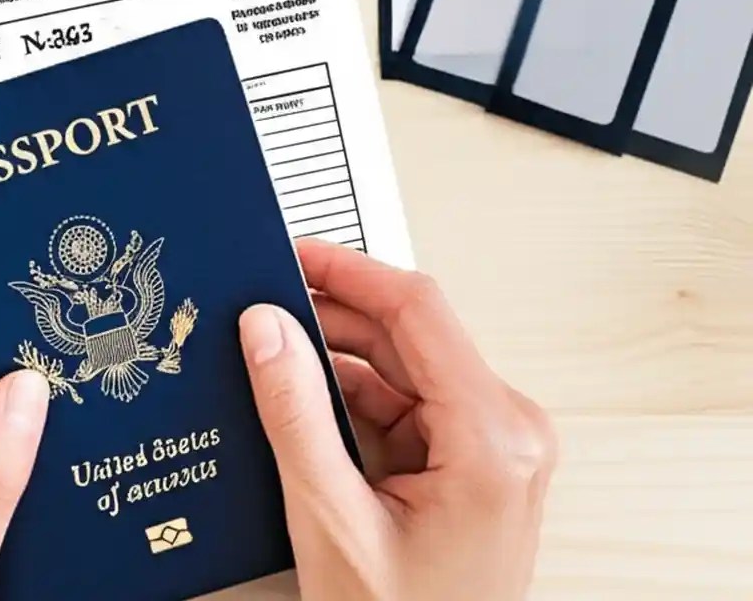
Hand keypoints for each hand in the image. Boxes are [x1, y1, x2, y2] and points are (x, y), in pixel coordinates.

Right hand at [239, 240, 557, 600]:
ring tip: (272, 355)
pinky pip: (407, 404)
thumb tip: (268, 331)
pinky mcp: (471, 460)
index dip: (349, 271)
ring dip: (340, 358)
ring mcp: (493, 446)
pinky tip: (304, 400)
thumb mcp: (332, 519)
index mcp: (493, 439)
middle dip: (333, 316)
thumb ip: (296, 417)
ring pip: (405, 368)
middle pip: (411, 335)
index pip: (418, 312)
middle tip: (264, 306)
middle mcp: (508, 432)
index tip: (296, 253)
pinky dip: (354, 398)